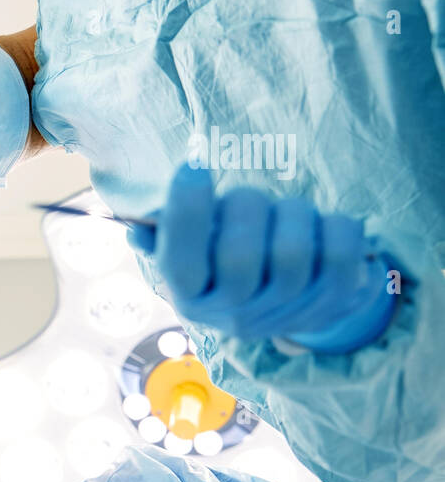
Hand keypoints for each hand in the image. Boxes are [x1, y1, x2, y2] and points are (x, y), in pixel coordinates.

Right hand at [129, 163, 394, 347]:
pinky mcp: (332, 305)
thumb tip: (139, 230)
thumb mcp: (188, 253)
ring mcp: (285, 315)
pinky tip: (321, 224)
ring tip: (285, 210)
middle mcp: (233, 316)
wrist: (281, 306)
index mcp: (190, 298)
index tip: (192, 166)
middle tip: (248, 196)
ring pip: (293, 253)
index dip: (185, 212)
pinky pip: (342, 257)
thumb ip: (165, 237)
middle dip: (246, 206)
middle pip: (240, 257)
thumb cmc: (222, 263)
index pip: (179, 262)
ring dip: (292, 213)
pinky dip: (337, 226)